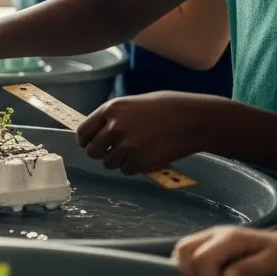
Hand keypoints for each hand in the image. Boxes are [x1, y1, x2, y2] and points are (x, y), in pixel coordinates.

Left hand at [76, 91, 214, 174]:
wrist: (193, 119)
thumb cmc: (166, 108)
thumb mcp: (133, 105)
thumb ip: (113, 118)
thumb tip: (98, 133)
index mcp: (111, 110)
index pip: (83, 132)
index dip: (85, 141)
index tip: (88, 144)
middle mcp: (114, 128)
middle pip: (92, 151)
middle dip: (101, 153)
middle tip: (113, 151)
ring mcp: (127, 146)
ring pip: (109, 163)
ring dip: (119, 160)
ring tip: (137, 150)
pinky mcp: (140, 162)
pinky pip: (126, 171)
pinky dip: (133, 167)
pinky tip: (147, 156)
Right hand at [173, 226, 276, 275]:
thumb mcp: (273, 265)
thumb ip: (249, 269)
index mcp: (229, 238)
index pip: (203, 259)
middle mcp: (214, 234)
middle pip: (184, 251)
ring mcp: (209, 239)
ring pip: (181, 252)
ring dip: (189, 274)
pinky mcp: (208, 247)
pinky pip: (187, 256)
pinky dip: (190, 271)